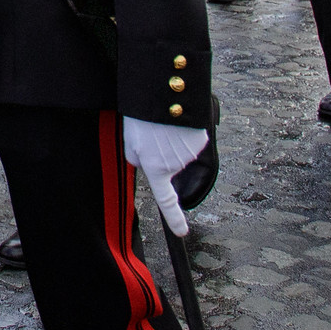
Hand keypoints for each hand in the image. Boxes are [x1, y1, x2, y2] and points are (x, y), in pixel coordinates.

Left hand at [121, 116, 209, 236]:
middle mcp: (174, 166)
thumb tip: (146, 165)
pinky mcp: (200, 140)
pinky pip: (190, 141)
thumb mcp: (130, 142)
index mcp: (155, 169)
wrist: (163, 96)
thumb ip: (137, 160)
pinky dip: (183, 133)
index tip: (182, 233)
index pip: (165, 200)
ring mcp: (189, 154)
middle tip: (151, 134)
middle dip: (161, 152)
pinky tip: (175, 122)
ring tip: (162, 125)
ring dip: (171, 140)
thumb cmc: (141, 118)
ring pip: (179, 152)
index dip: (174, 218)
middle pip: (168, 164)